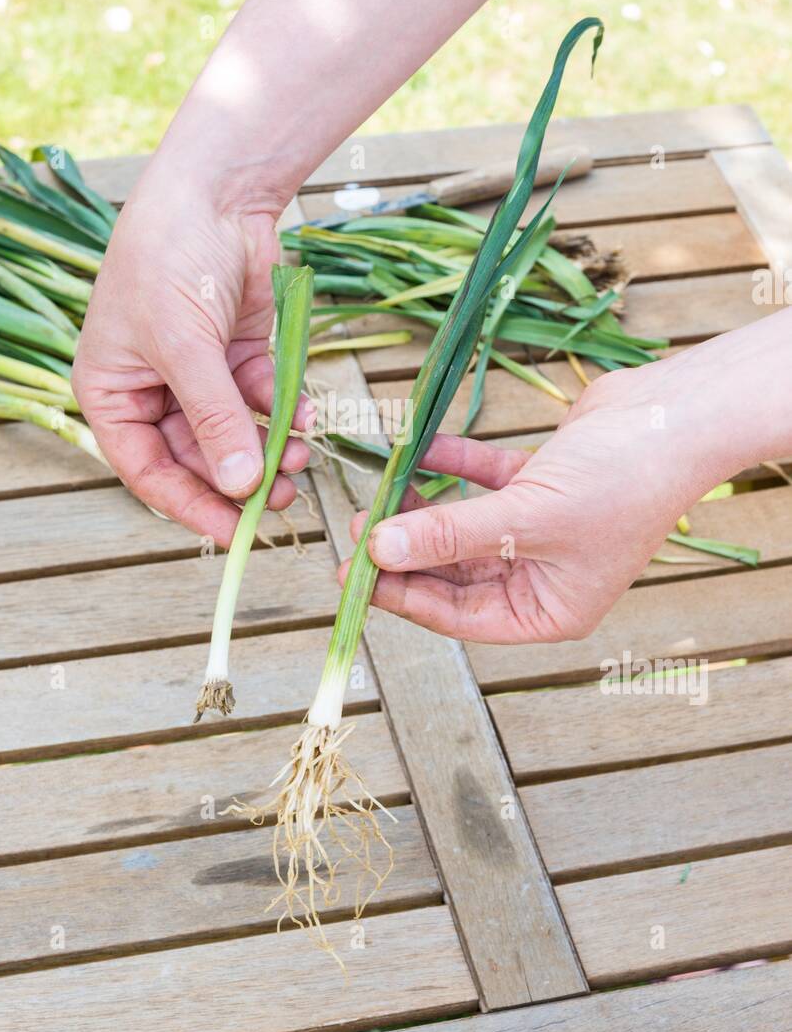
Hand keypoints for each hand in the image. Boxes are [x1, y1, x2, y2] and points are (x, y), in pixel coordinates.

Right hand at [72, 159, 312, 542]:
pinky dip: (288, 412)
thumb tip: (241, 486)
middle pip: (198, 458)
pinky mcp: (242, 354)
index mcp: (112, 391)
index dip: (190, 505)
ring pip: (237, 434)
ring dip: (269, 450)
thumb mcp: (185, 347)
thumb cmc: (169, 258)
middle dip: (240, 478)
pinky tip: (310, 419)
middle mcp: (153, 389)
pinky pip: (265, 399)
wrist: (215, 189)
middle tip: (283, 499)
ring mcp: (201, 373)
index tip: (236, 532)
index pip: (147, 470)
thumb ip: (214, 419)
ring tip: (301, 458)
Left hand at [344, 358, 739, 643]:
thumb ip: (450, 535)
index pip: (458, 616)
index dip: (403, 596)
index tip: (353, 576)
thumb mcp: (525, 518)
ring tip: (378, 494)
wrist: (677, 415)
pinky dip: (452, 468)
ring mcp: (540, 529)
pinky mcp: (539, 484)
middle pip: (454, 573)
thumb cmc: (619, 480)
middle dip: (406, 551)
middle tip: (357, 529)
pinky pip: (481, 482)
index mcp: (549, 610)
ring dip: (422, 510)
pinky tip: (417, 451)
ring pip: (463, 527)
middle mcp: (542, 576)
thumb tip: (379, 551)